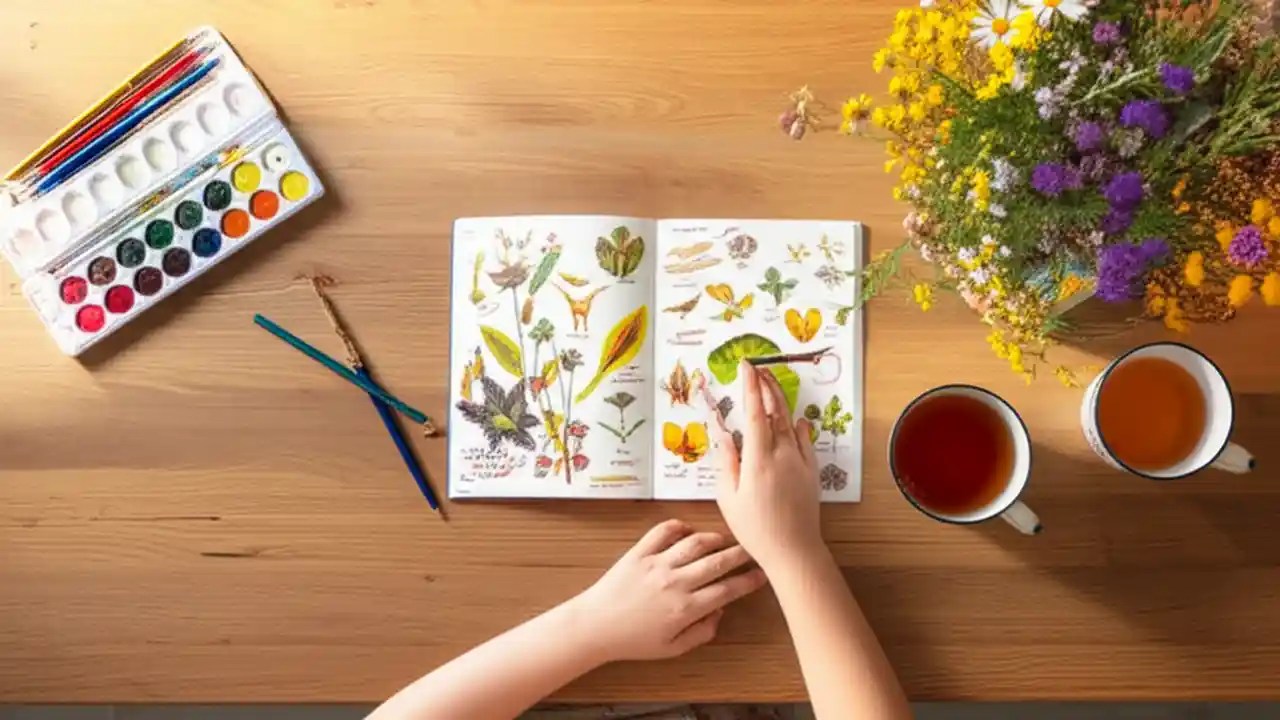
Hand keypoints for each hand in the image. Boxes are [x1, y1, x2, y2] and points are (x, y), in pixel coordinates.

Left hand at [569, 519, 766, 662]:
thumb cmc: (632, 641)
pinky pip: (663, 531)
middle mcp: (675, 582)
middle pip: (717, 562)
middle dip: (740, 554)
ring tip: (724, 539)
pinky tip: (688, 530)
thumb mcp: (672, 649)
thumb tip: (720, 612)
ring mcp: (657, 564)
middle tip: (752, 549)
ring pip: (695, 543)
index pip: (727, 590)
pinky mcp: (639, 552)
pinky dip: (679, 526)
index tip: (761, 574)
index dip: (748, 581)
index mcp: (685, 608)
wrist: (595, 626)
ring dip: (714, 538)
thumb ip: (701, 633)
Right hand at [709, 360, 823, 572]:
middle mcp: (782, 454)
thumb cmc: (756, 529)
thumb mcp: (729, 498)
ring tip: (771, 385)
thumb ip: (727, 462)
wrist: (794, 551)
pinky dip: (799, 426)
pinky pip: (806, 441)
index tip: (746, 366)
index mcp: (758, 459)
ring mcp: (800, 462)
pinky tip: (796, 420)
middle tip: (758, 368)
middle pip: (775, 410)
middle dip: (767, 385)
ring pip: (790, 422)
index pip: (755, 412)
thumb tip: (725, 435)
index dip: (750, 386)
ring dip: (780, 401)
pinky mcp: (811, 472)